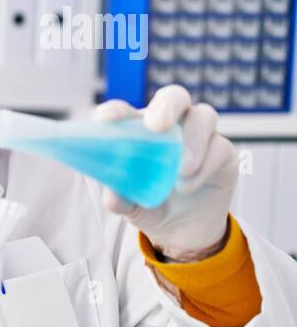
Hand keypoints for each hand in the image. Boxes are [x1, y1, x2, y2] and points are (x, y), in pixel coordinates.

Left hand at [94, 85, 236, 261]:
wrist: (184, 229)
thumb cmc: (150, 205)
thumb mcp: (130, 207)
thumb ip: (119, 199)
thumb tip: (112, 193)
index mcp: (139, 130)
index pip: (126, 111)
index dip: (116, 110)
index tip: (104, 118)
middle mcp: (170, 124)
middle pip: (174, 96)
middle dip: (166, 106)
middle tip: (157, 126)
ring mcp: (199, 134)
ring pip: (203, 116)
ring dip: (191, 142)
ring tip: (180, 172)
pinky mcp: (223, 150)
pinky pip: (219, 147)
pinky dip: (204, 167)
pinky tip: (188, 186)